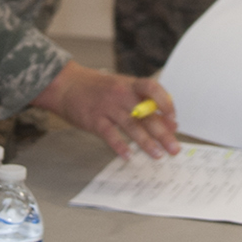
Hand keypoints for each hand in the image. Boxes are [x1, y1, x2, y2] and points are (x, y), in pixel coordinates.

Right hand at [35, 62, 178, 157]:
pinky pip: (110, 134)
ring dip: (146, 142)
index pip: (153, 89)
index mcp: (130, 85)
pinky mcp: (94, 120)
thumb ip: (144, 103)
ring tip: (158, 155)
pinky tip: (129, 156)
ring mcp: (107, 107)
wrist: (67, 85)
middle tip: (174, 148)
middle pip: (146, 114)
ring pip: (131, 126)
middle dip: (162, 133)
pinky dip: (120, 146)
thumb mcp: (122, 88)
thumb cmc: (98, 88)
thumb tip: (168, 122)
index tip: (173, 119)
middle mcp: (121, 94)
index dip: (166, 102)